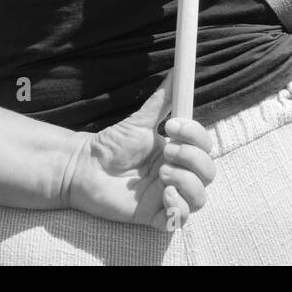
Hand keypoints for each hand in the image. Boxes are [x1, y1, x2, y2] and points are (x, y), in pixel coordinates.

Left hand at [62, 72, 215, 232]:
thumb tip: (176, 71)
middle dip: (193, 158)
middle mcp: (177, 175)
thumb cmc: (111, 145)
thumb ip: (162, 99)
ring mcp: (167, 196)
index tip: (172, 124)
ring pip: (200, 197)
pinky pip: (179, 219)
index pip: (205, 146)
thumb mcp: (140, 120)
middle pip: (208, 171)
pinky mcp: (154, 216)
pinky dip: (178, 207)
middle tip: (167, 150)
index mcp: (178, 152)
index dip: (196, 135)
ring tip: (162, 174)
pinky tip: (163, 195)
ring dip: (187, 182)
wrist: (83, 167)